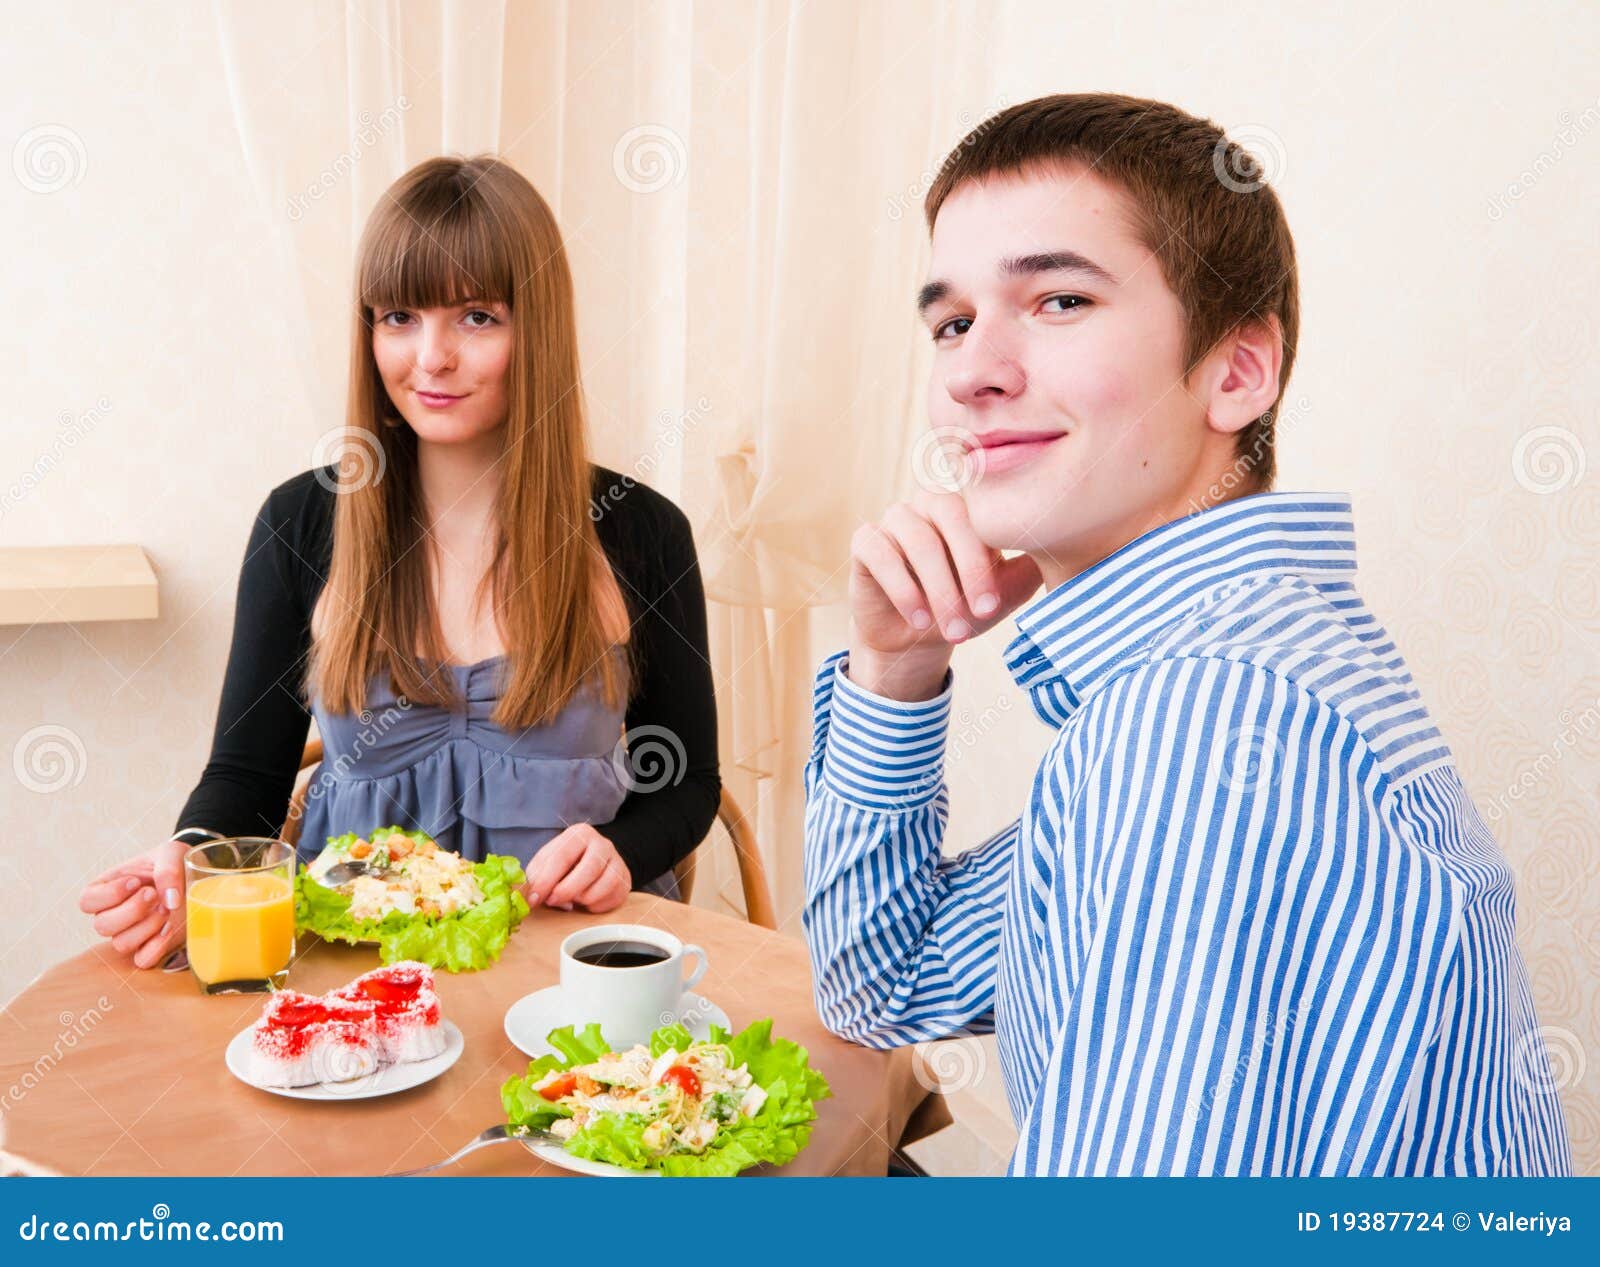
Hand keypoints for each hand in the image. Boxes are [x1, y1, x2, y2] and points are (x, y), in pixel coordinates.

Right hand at [77, 838, 188, 968]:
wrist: (196, 873)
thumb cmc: (174, 861)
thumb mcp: (171, 854)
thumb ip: (167, 870)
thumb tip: (171, 899)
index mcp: (107, 888)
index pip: (87, 901)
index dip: (109, 895)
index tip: (135, 882)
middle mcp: (112, 914)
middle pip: (102, 926)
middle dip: (132, 910)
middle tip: (154, 894)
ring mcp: (130, 932)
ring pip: (121, 943)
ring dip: (146, 927)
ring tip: (166, 908)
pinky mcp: (150, 945)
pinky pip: (143, 960)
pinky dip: (156, 947)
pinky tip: (170, 928)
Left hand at [520, 824, 630, 912]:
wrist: (598, 859)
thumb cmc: (567, 862)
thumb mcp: (547, 861)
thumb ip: (536, 875)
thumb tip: (530, 896)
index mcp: (579, 834)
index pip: (562, 857)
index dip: (545, 881)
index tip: (535, 899)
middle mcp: (602, 844)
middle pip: (586, 871)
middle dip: (565, 891)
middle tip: (552, 901)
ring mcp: (617, 862)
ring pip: (597, 890)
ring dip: (579, 900)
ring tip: (572, 896)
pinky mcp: (625, 881)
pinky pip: (607, 902)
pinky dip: (592, 906)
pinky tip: (587, 898)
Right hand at [848, 488, 1043, 699]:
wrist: (915, 640)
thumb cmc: (963, 608)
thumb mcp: (1003, 594)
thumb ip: (1030, 569)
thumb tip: (1066, 550)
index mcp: (969, 508)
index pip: (982, 516)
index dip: (986, 560)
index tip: (993, 606)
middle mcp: (930, 504)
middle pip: (950, 519)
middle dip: (964, 573)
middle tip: (975, 617)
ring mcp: (895, 519)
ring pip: (916, 539)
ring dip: (936, 588)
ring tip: (948, 628)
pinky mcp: (865, 541)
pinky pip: (879, 551)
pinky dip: (901, 587)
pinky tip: (917, 618)